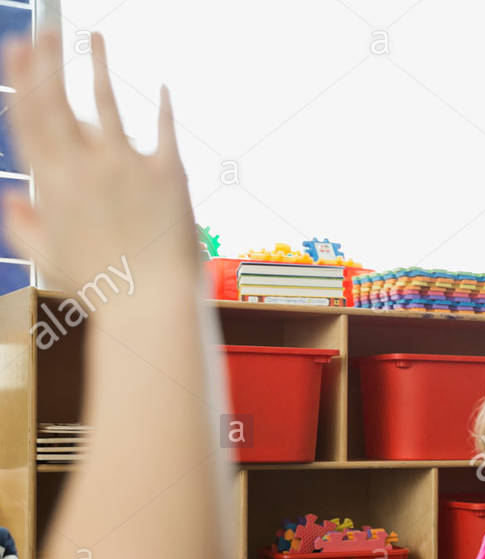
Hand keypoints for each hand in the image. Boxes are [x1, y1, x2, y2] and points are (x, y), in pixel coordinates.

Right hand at [1, 32, 197, 300]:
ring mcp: (128, 167)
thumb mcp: (47, 257)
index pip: (31, 120)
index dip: (22, 81)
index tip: (16, 48)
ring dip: (98, 66)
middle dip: (48, 61)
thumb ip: (22, 225)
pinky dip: (163, 106)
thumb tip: (12, 200)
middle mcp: (86, 167)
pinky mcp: (168, 174)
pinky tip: (162, 86)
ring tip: (94, 36)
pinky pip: (164, 130)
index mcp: (52, 184)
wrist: (151, 304)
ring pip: (108, 103)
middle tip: (44, 29)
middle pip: (60, 101)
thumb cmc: (100, 286)